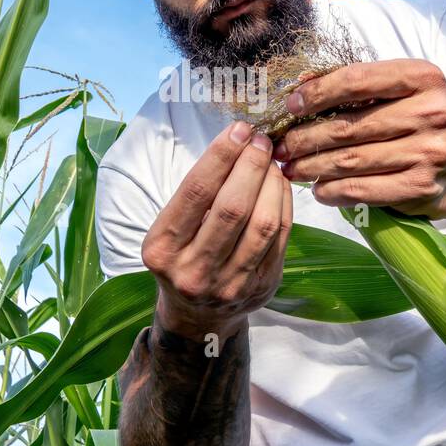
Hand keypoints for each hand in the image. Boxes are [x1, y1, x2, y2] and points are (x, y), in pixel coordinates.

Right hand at [141, 120, 292, 343]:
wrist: (196, 316)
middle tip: (261, 141)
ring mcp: (229, 285)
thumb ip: (198, 194)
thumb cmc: (183, 255)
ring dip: (272, 183)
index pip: (196, 192)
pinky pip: (280, 238)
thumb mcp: (171, 228)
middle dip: (251, 166)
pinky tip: (280, 185)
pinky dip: (284, 204)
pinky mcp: (260, 288)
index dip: (221, 156)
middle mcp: (193, 271)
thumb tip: (237, 143)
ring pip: (262, 224)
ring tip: (272, 161)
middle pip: (232, 208)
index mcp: (162, 249)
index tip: (239, 130)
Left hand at [272, 59, 445, 219]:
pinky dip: (334, 192)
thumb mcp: (402, 93)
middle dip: (305, 137)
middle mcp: (431, 111)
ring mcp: (429, 151)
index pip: (358, 80)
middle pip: (350, 125)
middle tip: (280, 147)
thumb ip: (358, 85)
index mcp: (423, 77)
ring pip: (352, 160)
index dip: (317, 93)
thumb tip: (301, 83)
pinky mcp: (422, 186)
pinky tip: (318, 190)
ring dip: (312, 167)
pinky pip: (365, 190)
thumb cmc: (422, 123)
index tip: (291, 107)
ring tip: (290, 169)